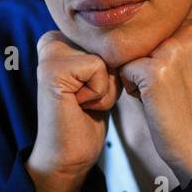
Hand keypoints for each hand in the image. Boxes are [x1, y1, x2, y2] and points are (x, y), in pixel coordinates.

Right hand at [26, 30, 119, 191]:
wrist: (69, 156)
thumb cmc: (88, 119)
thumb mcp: (103, 78)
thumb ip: (110, 53)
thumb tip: (142, 35)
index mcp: (63, 37)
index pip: (114, 40)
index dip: (115, 71)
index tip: (92, 92)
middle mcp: (53, 39)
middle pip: (112, 47)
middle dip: (112, 79)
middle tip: (88, 100)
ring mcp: (50, 53)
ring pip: (107, 58)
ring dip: (107, 88)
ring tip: (84, 103)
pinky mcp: (53, 69)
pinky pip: (100, 69)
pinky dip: (100, 94)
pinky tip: (80, 106)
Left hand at [119, 18, 191, 186]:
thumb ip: (182, 38)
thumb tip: (141, 21)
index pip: (164, 28)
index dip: (167, 55)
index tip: (185, 77)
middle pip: (148, 37)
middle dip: (152, 61)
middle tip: (174, 88)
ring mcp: (175, 50)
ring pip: (135, 51)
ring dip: (141, 73)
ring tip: (164, 94)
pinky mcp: (155, 69)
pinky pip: (125, 69)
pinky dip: (133, 87)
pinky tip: (155, 102)